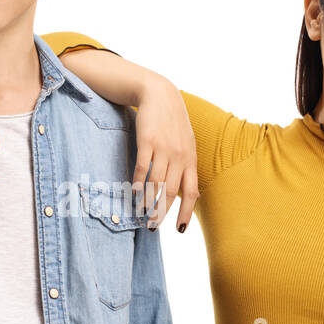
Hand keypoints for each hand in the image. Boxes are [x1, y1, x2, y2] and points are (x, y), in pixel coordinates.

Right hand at [131, 74, 197, 231]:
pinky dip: (136, 184)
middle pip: (170, 192)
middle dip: (161, 213)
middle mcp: (180, 156)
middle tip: (152, 227)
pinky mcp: (147, 141)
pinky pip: (142, 169)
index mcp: (191, 159)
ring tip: (141, 214)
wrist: (160, 93)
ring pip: (155, 184)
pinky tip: (132, 194)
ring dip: (147, 202)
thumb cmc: (172, 122)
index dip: (185, 213)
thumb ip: (186, 166)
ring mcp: (164, 149)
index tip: (178, 230)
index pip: (191, 192)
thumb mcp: (186, 143)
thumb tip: (186, 192)